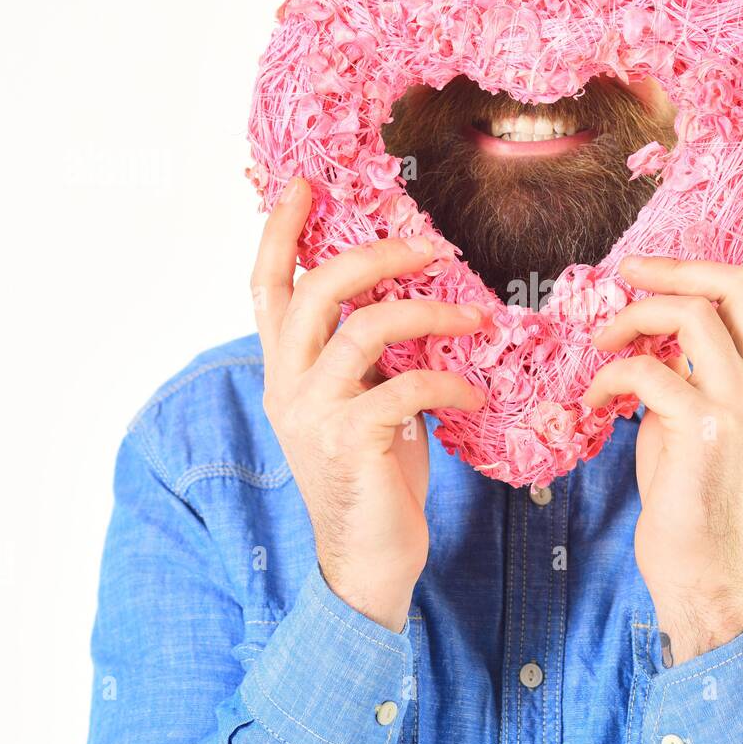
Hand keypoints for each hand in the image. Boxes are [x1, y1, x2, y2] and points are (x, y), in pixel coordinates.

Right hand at [251, 177, 486, 630]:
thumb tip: (405, 299)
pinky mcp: (351, 445)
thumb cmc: (373, 475)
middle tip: (430, 246)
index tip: (304, 184)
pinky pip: (405, 387)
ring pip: (362, 330)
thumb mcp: (362, 404)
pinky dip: (448, 381)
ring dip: (428, 313)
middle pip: (315, 291)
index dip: (282, 233)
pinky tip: (474, 392)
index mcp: (285, 370)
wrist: (368, 559)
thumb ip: (364, 357)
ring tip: (475, 318)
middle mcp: (287, 386)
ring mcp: (314, 416)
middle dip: (375, 255)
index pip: (267, 287)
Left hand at [582, 171, 742, 664]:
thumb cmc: (686, 485)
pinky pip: (648, 368)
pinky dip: (610, 376)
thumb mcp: (691, 413)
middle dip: (673, 268)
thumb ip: (685, 364)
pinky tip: (594, 401)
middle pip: (734, 282)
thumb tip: (645, 321)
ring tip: (602, 344)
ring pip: (692, 313)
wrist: (699, 561)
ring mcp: (741, 401)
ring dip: (632, 318)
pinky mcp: (706, 426)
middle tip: (629, 275)